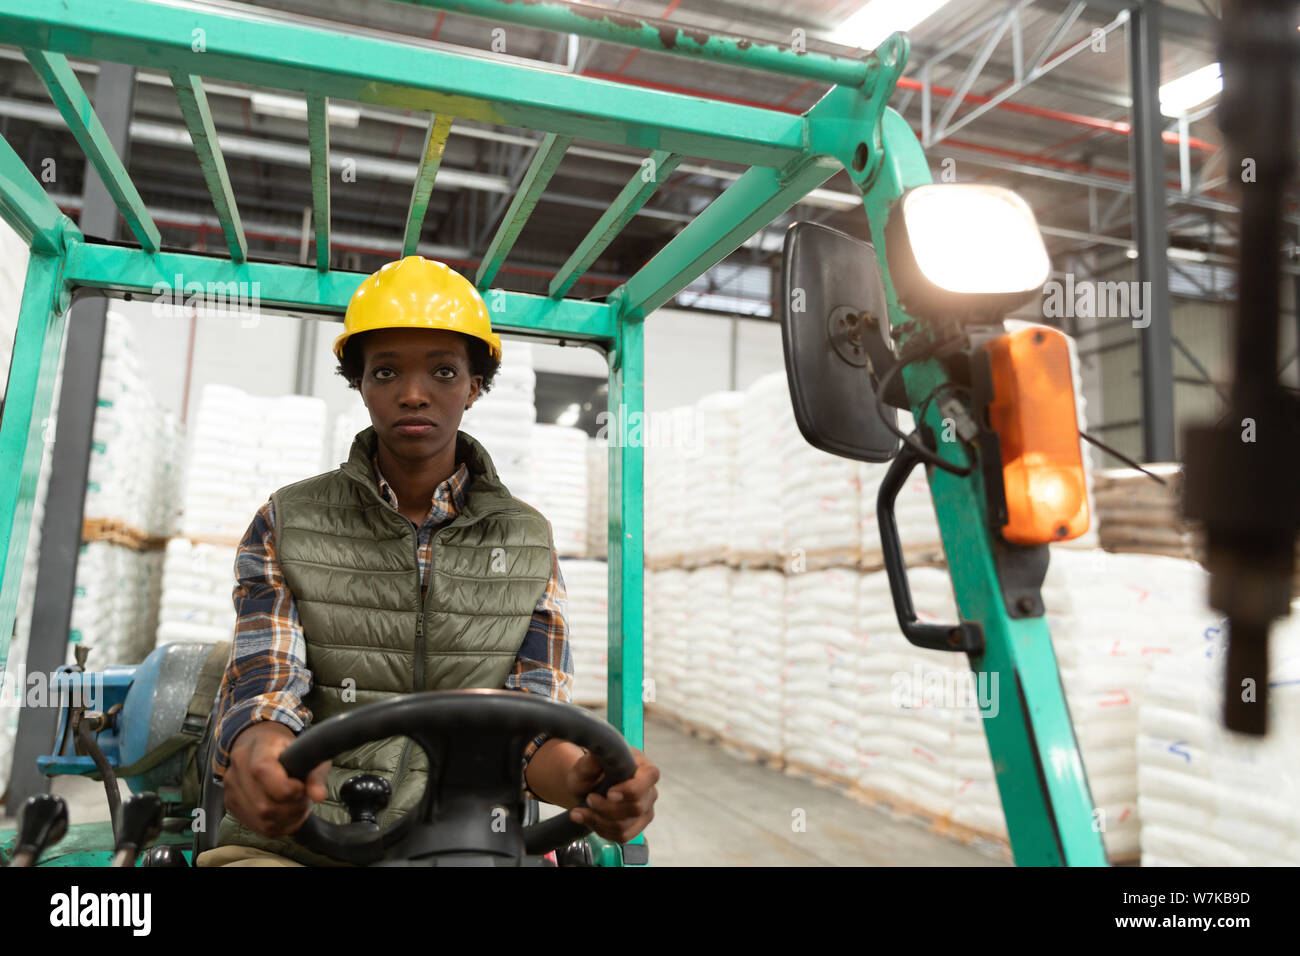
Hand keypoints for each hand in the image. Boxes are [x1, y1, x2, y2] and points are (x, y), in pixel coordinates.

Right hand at [223, 721, 330, 837]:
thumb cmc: (287, 748)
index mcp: (258, 747)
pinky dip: (278, 825)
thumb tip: (319, 796)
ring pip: (261, 819)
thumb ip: (316, 774)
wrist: (260, 744)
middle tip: (303, 798)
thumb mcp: (307, 752)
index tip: (301, 788)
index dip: (286, 788)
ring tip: (297, 805)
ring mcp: (231, 787)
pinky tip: (287, 814)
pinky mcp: (231, 803)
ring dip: (287, 819)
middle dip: (292, 807)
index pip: (262, 771)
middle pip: (264, 804)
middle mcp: (238, 767)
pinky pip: (257, 826)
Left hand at [566, 747, 658, 843]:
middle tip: (588, 799)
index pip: (651, 776)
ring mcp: (645, 809)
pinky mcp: (637, 825)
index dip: (632, 788)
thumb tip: (596, 756)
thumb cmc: (590, 772)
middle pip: (637, 807)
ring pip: (626, 825)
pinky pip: (622, 836)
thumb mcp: (585, 764)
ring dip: (599, 821)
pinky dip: (600, 830)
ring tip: (579, 812)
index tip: (609, 793)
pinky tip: (586, 820)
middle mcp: (649, 788)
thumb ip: (590, 762)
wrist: (586, 788)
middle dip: (607, 808)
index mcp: (642, 765)